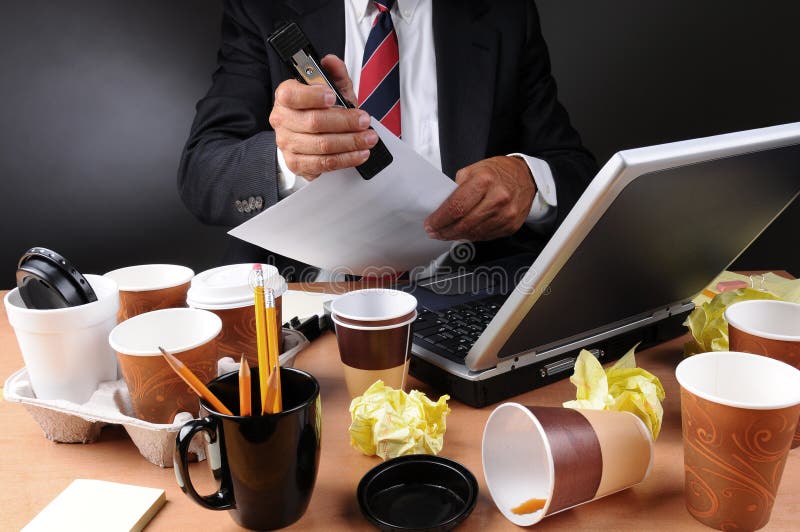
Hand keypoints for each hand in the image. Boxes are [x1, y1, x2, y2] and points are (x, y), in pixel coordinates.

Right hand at [269, 55, 378, 178]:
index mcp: (285, 96)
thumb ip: (333, 74)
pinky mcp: (296, 163)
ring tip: (368, 138)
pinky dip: (346, 159)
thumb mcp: (329, 88)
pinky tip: (359, 153)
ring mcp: (287, 143)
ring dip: (350, 143)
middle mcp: (282, 120)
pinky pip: (323, 164)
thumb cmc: (317, 110)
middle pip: (314, 123)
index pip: (291, 95)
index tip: (333, 96)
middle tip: (364, 121)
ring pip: (322, 146)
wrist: (306, 135)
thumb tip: (331, 61)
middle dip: (345, 122)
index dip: (312, 96)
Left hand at [424, 156, 535, 241]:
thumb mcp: (473, 170)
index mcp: (485, 180)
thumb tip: (441, 207)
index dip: (440, 219)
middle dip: (445, 231)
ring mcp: (506, 214)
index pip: (456, 207)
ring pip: (474, 233)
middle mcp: (498, 198)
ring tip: (447, 233)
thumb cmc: (498, 172)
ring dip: (457, 236)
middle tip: (435, 232)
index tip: (430, 224)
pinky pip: (486, 236)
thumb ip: (456, 188)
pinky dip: (472, 236)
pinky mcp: (511, 225)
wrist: (526, 177)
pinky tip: (465, 232)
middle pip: (464, 224)